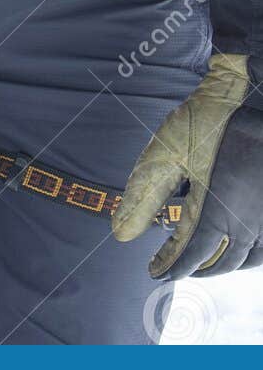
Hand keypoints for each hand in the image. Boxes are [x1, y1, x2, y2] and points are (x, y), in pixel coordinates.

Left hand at [112, 52, 262, 276]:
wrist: (253, 97)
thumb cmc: (209, 123)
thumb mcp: (167, 154)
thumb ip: (143, 194)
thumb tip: (120, 234)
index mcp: (218, 215)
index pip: (191, 256)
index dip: (170, 266)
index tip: (154, 272)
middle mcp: (248, 223)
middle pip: (222, 262)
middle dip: (197, 268)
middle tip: (177, 267)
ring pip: (248, 258)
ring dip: (225, 263)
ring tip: (207, 260)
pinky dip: (250, 253)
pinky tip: (241, 244)